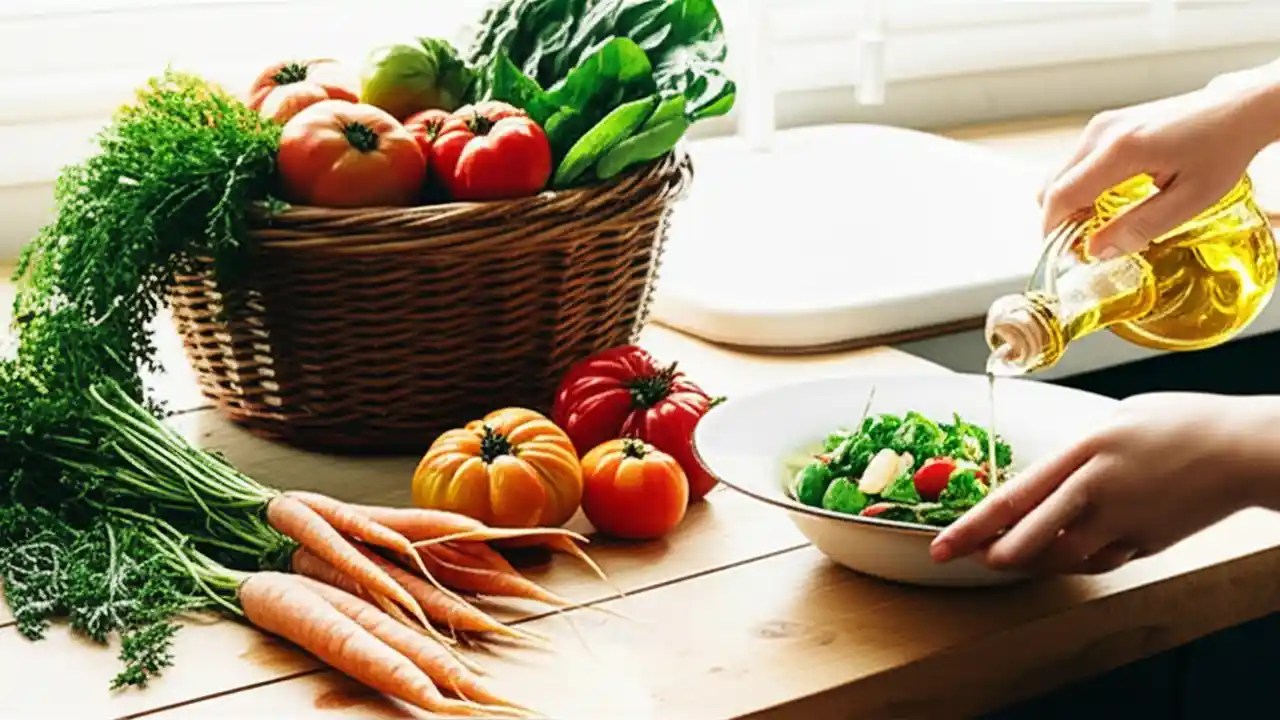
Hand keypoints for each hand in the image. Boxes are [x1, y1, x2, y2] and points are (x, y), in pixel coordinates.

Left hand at [929, 393, 1279, 574]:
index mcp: (1083, 451)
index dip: (971, 526)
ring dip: (1031, 560)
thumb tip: (1045, 477)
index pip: (1013, 498)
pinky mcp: (1146, 543)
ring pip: (1061, 558)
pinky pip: (1098, 562)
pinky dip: (1072, 562)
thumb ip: (1075, 453)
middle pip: (1030, 537)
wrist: (1243, 450)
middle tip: (969, 559)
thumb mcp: (1114, 420)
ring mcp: (1123, 522)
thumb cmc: (1178, 423)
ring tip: (1008, 555)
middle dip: (992, 554)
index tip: (941, 545)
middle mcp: (1097, 490)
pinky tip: (1058, 555)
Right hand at [1039, 69, 1279, 258]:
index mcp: (1120, 149)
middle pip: (1052, 185)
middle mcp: (1102, 132)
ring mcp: (1101, 125)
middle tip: (1084, 245)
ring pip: (1060, 174)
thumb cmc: (1223, 147)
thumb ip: (1142, 226)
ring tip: (1100, 224)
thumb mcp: (1192, 198)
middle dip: (1060, 220)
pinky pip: (1076, 163)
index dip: (1053, 230)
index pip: (1062, 195)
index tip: (1063, 254)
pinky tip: (1108, 200)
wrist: (1238, 108)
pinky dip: (1081, 187)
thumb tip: (1099, 251)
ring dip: (1071, 203)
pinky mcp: (1106, 125)